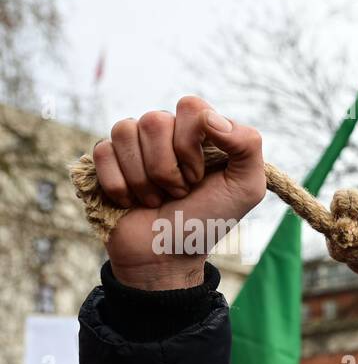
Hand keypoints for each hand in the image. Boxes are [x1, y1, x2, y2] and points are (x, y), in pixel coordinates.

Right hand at [94, 96, 265, 289]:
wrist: (169, 256)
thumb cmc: (209, 221)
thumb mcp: (246, 188)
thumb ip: (248, 145)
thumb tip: (210, 117)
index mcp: (200, 132)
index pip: (191, 106)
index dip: (191, 144)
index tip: (199, 177)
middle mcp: (167, 132)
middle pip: (154, 119)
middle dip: (167, 167)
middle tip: (179, 192)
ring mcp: (134, 144)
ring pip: (125, 130)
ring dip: (144, 179)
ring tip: (157, 199)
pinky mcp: (106, 160)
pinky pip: (103, 151)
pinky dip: (120, 185)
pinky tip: (133, 202)